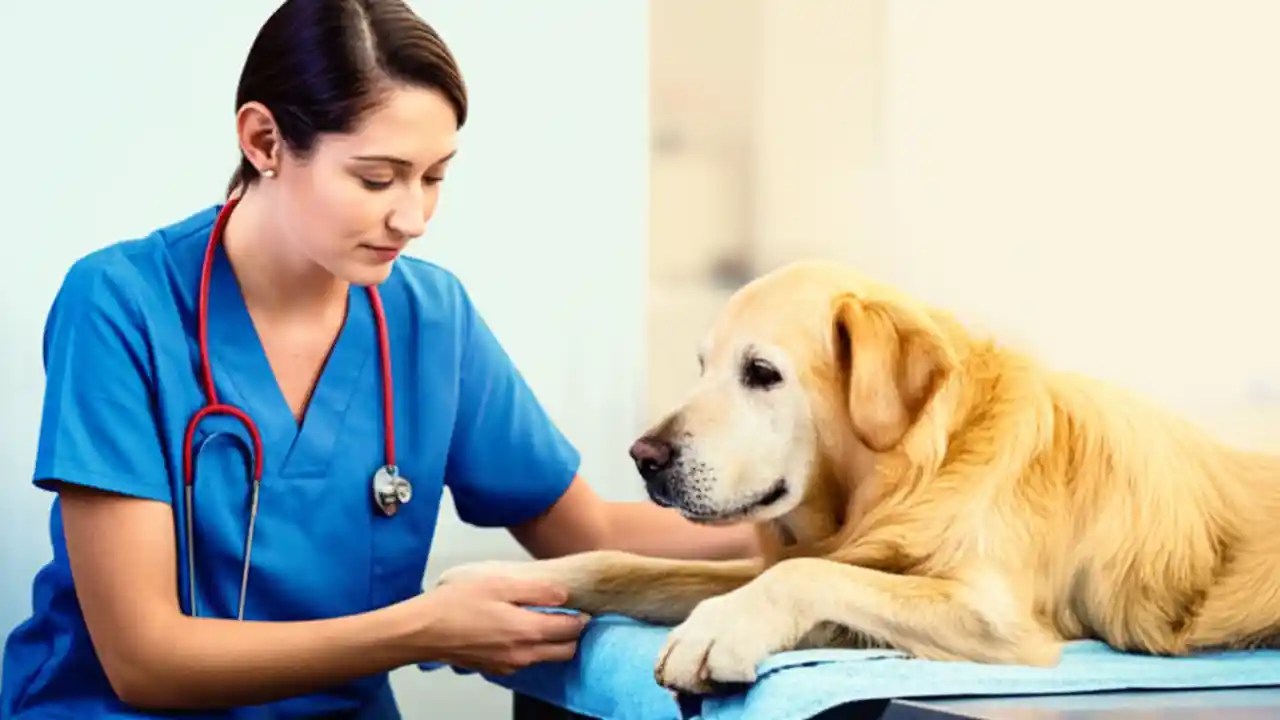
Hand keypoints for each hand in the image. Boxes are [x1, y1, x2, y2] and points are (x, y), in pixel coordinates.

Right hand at [413, 574, 589, 675]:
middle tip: (570, 615)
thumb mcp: (498, 583)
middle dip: (573, 635)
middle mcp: (523, 654)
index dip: (581, 618)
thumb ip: (536, 590)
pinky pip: (525, 661)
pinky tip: (521, 631)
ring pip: (545, 658)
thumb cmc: (456, 603)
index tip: (583, 607)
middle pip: (565, 652)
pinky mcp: (495, 668)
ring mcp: (509, 664)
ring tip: (546, 620)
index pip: (570, 630)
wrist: (422, 630)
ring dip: (554, 643)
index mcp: (527, 631)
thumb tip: (563, 595)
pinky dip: (533, 649)